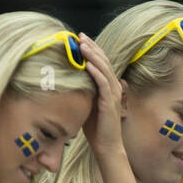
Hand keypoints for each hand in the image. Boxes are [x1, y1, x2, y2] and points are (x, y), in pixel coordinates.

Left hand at [76, 33, 124, 156]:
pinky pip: (104, 84)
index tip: (80, 38)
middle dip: (91, 47)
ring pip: (104, 69)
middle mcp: (114, 86)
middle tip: (80, 36)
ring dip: (93, 56)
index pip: (101, 62)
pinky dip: (96, 73)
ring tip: (83, 45)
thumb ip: (83, 90)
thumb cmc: (96, 128)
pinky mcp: (110, 102)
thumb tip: (69, 80)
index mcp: (109, 86)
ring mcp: (113, 94)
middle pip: (103, 61)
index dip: (92, 49)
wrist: (107, 146)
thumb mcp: (87, 104)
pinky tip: (88, 65)